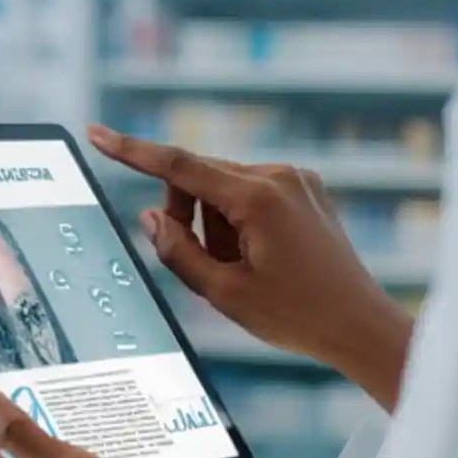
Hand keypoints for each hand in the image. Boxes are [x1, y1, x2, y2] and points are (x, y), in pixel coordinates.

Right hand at [88, 125, 413, 409]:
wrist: (360, 325)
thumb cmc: (297, 316)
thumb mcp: (225, 293)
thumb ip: (178, 252)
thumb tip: (151, 217)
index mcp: (258, 198)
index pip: (179, 165)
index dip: (131, 151)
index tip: (96, 133)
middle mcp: (279, 175)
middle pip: (199, 179)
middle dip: (189, 217)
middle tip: (208, 267)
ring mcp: (296, 178)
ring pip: (224, 188)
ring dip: (218, 225)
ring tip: (247, 269)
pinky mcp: (306, 188)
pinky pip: (251, 193)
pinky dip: (240, 221)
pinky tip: (264, 258)